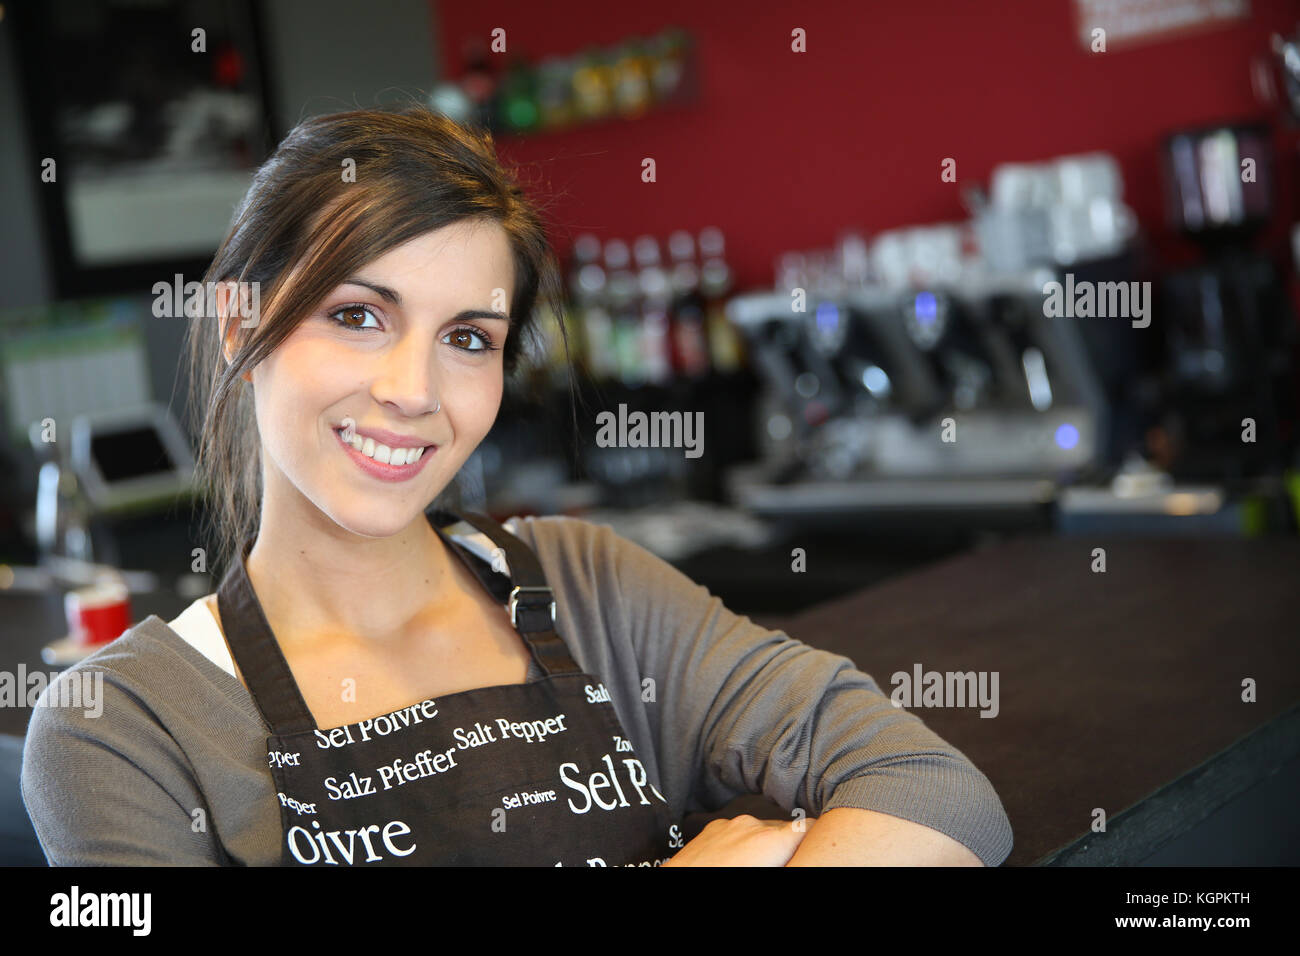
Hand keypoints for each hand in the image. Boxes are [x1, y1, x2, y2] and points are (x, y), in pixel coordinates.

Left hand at [661, 813, 816, 866]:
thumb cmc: (727, 876)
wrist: (681, 879)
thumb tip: (796, 857)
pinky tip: (737, 860)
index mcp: (772, 840)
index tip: (819, 849)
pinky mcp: (713, 826)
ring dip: (765, 844)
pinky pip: (739, 830)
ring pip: (761, 830)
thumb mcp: (769, 868)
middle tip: (786, 861)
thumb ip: (786, 859)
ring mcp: (731, 823)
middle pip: (786, 829)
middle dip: (789, 845)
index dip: (817, 838)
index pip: (809, 827)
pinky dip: (744, 842)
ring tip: (759, 863)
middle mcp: (754, 825)